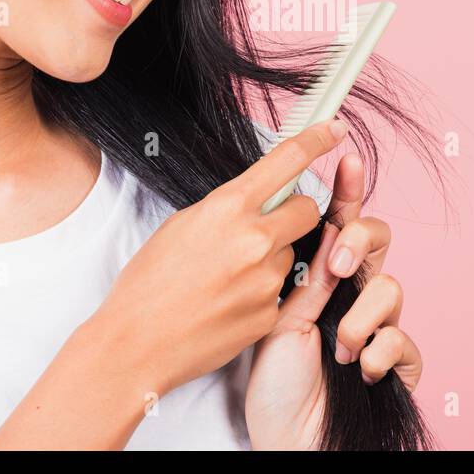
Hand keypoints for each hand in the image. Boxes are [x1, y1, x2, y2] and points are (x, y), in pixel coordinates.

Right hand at [89, 119, 348, 400]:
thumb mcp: (181, 225)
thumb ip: (226, 208)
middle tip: (270, 224)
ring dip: (272, 258)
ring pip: (291, 253)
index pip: (287, 160)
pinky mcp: (271, 313)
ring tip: (229, 277)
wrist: (136, 344)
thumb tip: (254, 202)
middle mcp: (255, 239)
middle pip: (308, 209)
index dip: (317, 139)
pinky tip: (229, 303)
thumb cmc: (149, 283)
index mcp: (229, 207)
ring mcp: (266, 279)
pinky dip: (261, 292)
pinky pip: (281, 290)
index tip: (336, 129)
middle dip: (295, 212)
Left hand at [244, 150, 424, 449]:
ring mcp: (376, 326)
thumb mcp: (276, 316)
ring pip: (392, 286)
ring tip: (337, 345)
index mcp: (319, 276)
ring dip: (362, 315)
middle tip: (337, 265)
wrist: (287, 439)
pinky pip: (404, 337)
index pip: (338, 221)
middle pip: (377, 238)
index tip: (344, 156)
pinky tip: (360, 368)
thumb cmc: (273, 384)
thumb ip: (300, 273)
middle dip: (360, 242)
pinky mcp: (395, 362)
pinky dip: (381, 352)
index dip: (347, 188)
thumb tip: (308, 220)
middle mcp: (351, 293)